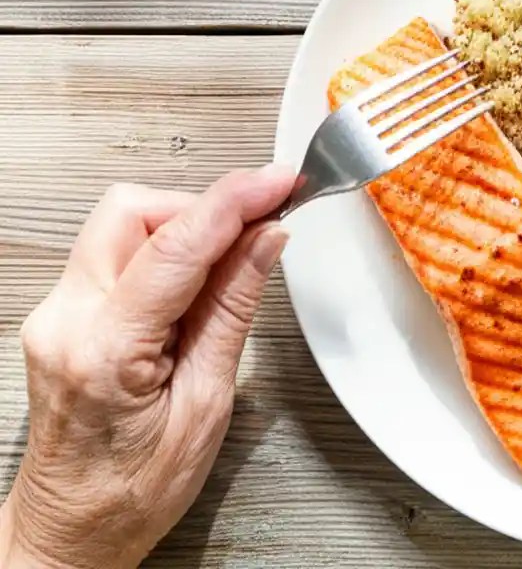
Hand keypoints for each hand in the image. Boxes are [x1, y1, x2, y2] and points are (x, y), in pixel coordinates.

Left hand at [0, 166, 293, 568]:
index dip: (233, 201)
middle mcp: (65, 320)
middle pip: (132, 211)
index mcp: (104, 351)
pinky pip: (115, 256)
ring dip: (185, 227)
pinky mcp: (61, 315)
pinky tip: (201, 281)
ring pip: (122, 225)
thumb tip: (263, 242)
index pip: (173, 247)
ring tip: (237, 259)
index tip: (277, 180)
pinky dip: (166, 252)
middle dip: (203, 207)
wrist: (72, 530)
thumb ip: (232, 312)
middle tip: (262, 220)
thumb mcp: (206, 405)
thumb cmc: (133, 492)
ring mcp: (55, 314)